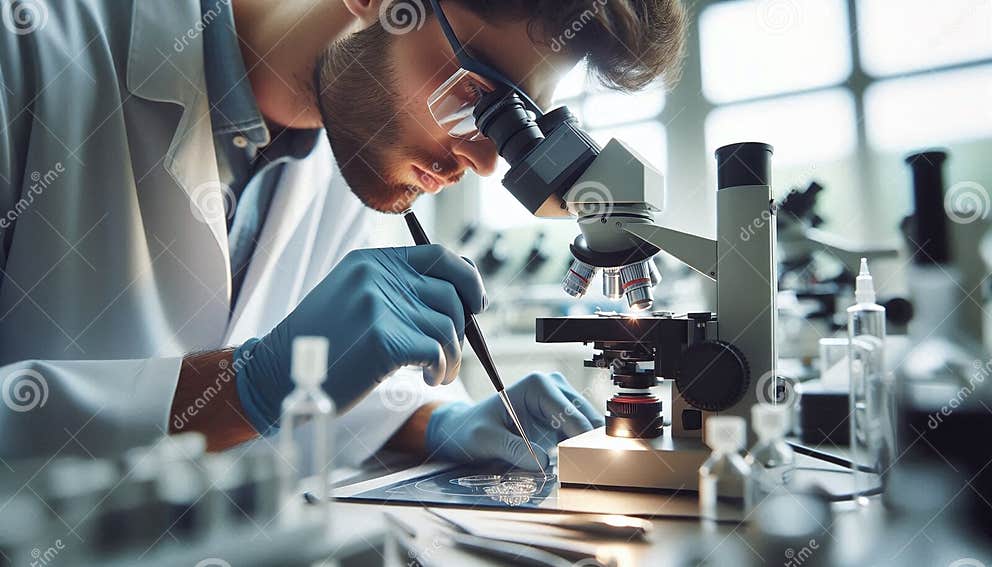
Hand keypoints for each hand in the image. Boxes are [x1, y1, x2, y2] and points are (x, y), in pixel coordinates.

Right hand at [235, 245, 485, 433]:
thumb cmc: (325, 344)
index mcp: (371, 262)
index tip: (476, 304)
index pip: (439, 255)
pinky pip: (436, 351)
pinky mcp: (382, 340)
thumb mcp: (356, 299)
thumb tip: (463, 296)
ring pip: (447, 327)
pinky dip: (441, 369)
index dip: (468, 279)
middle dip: (460, 328)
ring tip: (438, 373)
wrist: (277, 373)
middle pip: (449, 295)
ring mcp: (378, 306)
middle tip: (448, 354)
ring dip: (452, 356)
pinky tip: (429, 378)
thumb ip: (400, 290)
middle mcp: (376, 277)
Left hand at [425, 372, 604, 470]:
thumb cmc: (472, 428)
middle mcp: (553, 387)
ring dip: (587, 447)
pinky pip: (579, 433)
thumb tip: (544, 461)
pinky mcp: (560, 417)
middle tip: (593, 470)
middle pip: (585, 417)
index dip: (580, 438)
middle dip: (589, 443)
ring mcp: (559, 400)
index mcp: (537, 385)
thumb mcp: (486, 438)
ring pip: (587, 425)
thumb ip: (513, 448)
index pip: (570, 412)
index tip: (585, 461)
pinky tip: (578, 467)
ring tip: (587, 471)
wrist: (464, 430)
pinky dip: (581, 449)